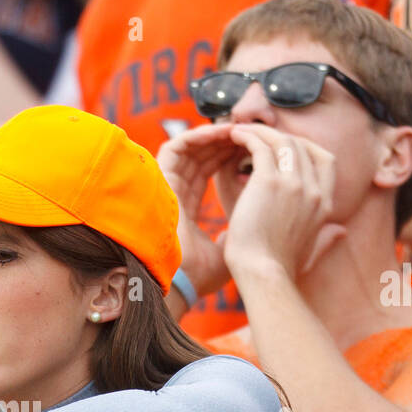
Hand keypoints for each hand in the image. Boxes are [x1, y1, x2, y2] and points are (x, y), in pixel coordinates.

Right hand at [157, 125, 235, 296]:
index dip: (227, 158)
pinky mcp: (159, 181)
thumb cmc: (201, 275)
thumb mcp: (227, 248)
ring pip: (188, 150)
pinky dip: (198, 135)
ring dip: (214, 136)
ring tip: (238, 128)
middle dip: (224, 142)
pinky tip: (221, 132)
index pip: (206, 173)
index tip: (251, 149)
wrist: (184, 283)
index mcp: (185, 209)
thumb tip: (248, 226)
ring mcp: (164, 187)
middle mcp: (173, 195)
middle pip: (199, 158)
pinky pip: (176, 147)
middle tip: (248, 132)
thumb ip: (236, 232)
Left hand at [218, 125, 346, 283]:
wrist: (264, 276)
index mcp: (324, 205)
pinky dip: (248, 136)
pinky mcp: (269, 182)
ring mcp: (294, 184)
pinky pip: (261, 146)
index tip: (283, 148)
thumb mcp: (311, 253)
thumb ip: (326, 239)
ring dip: (260, 132)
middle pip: (302, 146)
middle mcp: (313, 190)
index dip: (305, 147)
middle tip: (256, 137)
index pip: (325, 160)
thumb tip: (341, 232)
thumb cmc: (280, 271)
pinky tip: (234, 136)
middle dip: (278, 137)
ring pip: (282, 140)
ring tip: (240, 132)